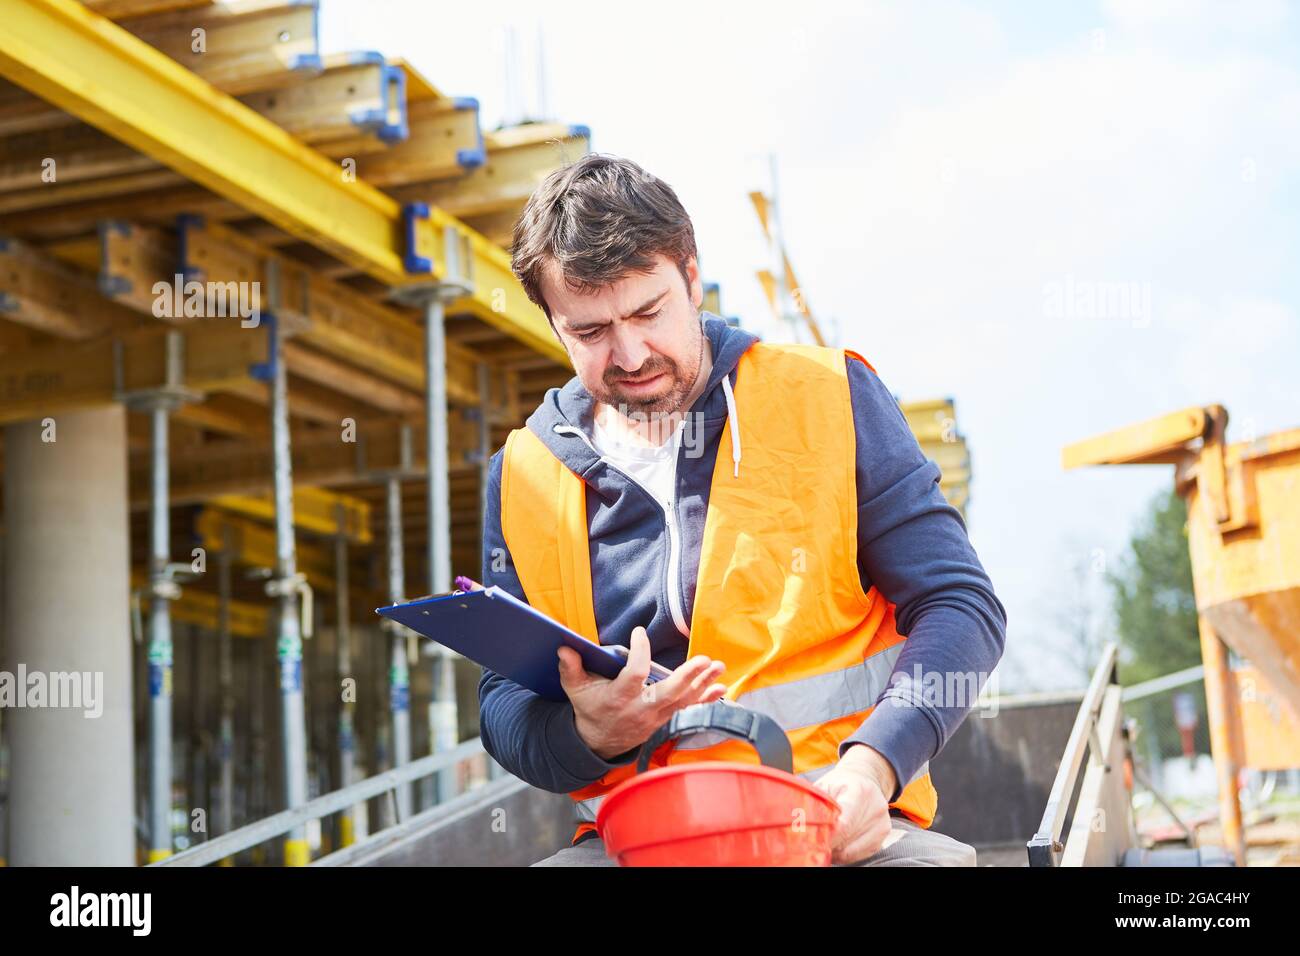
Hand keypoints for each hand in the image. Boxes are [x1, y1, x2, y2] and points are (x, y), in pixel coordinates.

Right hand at [558, 626, 726, 759]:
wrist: (598, 743)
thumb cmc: (589, 709)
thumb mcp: (575, 690)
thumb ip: (570, 669)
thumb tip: (564, 647)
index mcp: (618, 699)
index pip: (633, 675)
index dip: (639, 653)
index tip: (639, 633)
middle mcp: (640, 710)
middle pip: (668, 695)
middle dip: (688, 678)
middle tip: (704, 660)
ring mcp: (656, 718)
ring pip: (683, 702)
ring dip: (703, 684)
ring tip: (718, 666)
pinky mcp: (665, 722)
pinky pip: (689, 711)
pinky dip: (705, 700)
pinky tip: (720, 688)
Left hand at [813, 744, 896, 863]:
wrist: (865, 779)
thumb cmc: (840, 784)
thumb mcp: (824, 786)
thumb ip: (813, 803)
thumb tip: (798, 821)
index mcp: (859, 792)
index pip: (843, 825)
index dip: (826, 837)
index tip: (812, 840)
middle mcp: (875, 808)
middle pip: (846, 839)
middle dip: (827, 844)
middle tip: (813, 841)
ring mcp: (882, 823)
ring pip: (852, 851)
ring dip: (835, 850)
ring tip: (825, 840)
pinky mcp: (883, 834)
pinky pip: (860, 854)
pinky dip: (845, 853)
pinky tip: (837, 843)